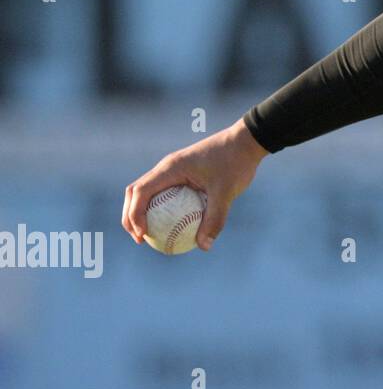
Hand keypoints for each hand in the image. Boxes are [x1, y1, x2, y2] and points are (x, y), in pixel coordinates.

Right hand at [122, 119, 267, 250]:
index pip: (140, 192)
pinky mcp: (183, 173)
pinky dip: (162, 209)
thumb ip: (215, 218)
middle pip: (135, 192)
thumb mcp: (227, 192)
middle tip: (140, 239)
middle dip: (131, 216)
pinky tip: (174, 227)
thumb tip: (204, 247)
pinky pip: (165, 192)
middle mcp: (166, 167)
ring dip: (142, 212)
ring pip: (148, 191)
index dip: (134, 215)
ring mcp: (173, 169)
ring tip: (151, 236)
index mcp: (170, 168)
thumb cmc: (236, 163)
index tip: (142, 235)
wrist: (246, 141)